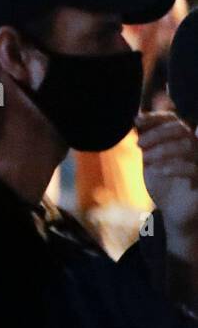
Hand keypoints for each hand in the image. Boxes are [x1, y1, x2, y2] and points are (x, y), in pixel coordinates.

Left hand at [138, 112, 197, 238]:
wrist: (173, 211)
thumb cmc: (162, 182)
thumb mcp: (149, 159)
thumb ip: (145, 138)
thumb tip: (135, 117)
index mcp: (181, 139)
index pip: (172, 119)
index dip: (155, 116)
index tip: (137, 120)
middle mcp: (195, 147)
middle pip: (180, 128)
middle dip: (157, 133)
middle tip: (139, 144)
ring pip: (187, 146)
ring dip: (162, 150)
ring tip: (147, 159)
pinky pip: (193, 169)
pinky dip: (173, 167)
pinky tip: (159, 171)